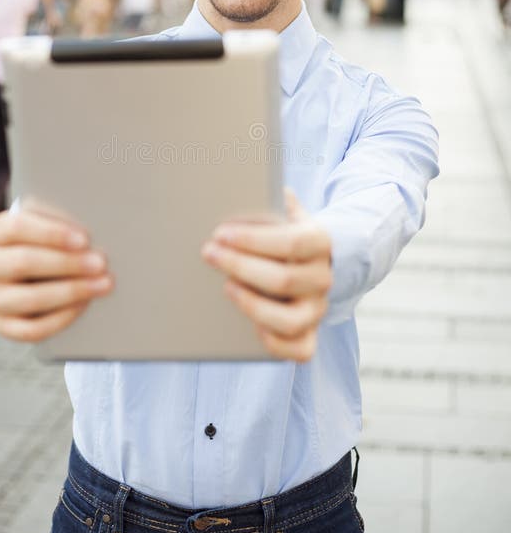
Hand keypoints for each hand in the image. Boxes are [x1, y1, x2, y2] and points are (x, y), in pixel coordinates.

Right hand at [0, 204, 112, 342]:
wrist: (52, 268)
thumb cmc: (58, 238)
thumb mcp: (58, 222)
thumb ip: (68, 219)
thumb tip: (95, 228)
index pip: (15, 228)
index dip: (51, 234)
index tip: (84, 239)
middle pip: (21, 263)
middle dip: (66, 264)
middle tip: (101, 262)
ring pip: (26, 299)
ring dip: (69, 292)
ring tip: (102, 284)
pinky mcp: (5, 325)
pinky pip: (30, 329)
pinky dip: (60, 318)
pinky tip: (85, 304)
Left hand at [201, 190, 331, 361]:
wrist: (314, 262)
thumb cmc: (286, 235)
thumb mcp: (285, 212)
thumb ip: (272, 200)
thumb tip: (253, 181)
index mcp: (319, 243)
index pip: (292, 241)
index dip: (254, 239)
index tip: (220, 232)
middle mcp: (323, 279)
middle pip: (284, 279)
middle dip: (240, 266)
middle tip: (208, 254)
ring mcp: (317, 310)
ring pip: (289, 319)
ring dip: (252, 305)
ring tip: (225, 287)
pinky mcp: (310, 335)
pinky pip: (299, 351)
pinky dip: (273, 342)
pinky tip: (248, 326)